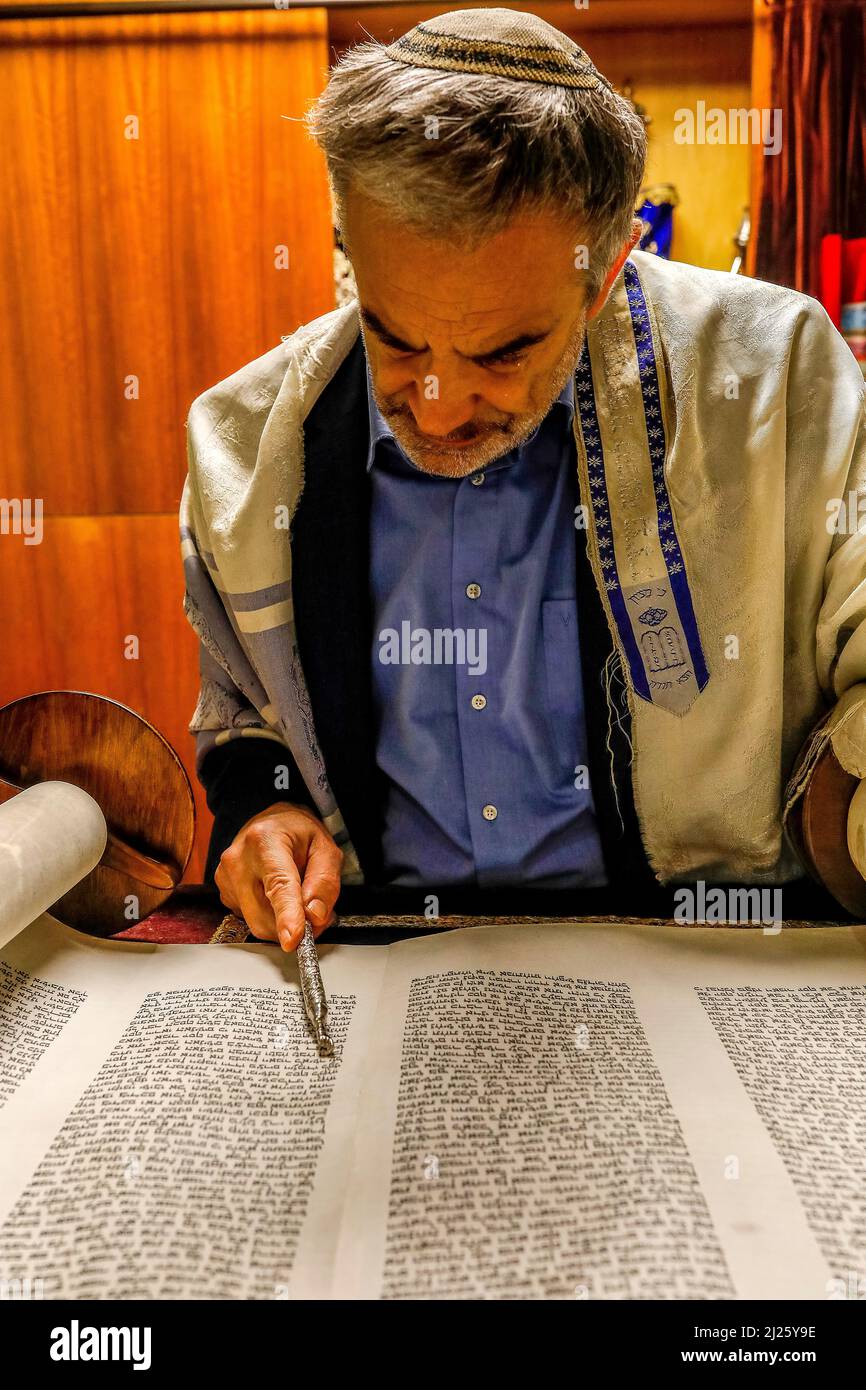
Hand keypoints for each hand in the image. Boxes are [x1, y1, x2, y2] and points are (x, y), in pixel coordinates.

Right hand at [214, 802, 341, 951]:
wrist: (269, 820)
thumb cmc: (297, 831)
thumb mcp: (324, 847)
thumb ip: (325, 881)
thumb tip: (315, 916)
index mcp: (265, 842)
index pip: (278, 886)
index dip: (286, 916)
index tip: (293, 939)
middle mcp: (237, 860)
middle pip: (264, 916)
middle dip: (294, 926)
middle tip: (316, 916)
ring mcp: (225, 878)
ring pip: (257, 923)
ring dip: (282, 923)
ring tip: (296, 898)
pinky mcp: (223, 893)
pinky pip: (250, 920)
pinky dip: (269, 917)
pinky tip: (277, 897)